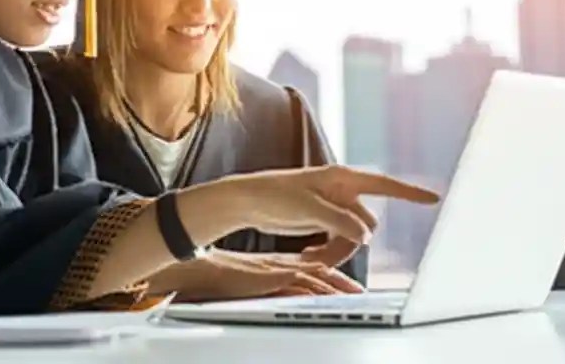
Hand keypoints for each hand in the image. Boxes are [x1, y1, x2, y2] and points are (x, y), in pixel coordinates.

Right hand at [150, 249, 363, 301]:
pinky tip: (331, 301)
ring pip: (317, 279)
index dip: (333, 277)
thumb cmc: (222, 274)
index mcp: (279, 263)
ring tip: (356, 298)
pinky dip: (320, 294)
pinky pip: (303, 288)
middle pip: (322, 272)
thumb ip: (268, 282)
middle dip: (343, 284)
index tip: (349, 286)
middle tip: (361, 294)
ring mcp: (279, 272)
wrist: (203, 267)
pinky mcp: (273, 279)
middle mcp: (283, 266)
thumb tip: (275, 291)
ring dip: (338, 290)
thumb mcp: (252, 276)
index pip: (314, 267)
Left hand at [212, 165, 438, 246]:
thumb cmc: (275, 195)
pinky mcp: (323, 219)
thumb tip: (366, 236)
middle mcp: (342, 190)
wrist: (249, 201)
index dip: (410, 193)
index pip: (384, 185)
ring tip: (309, 259)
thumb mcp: (309, 209)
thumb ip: (341, 221)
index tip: (434, 198)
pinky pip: (339, 240)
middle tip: (321, 259)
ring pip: (352, 237)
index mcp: (343, 178)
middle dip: (349, 244)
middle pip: (365, 224)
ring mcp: (333, 205)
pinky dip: (327, 252)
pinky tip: (307, 256)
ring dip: (336, 252)